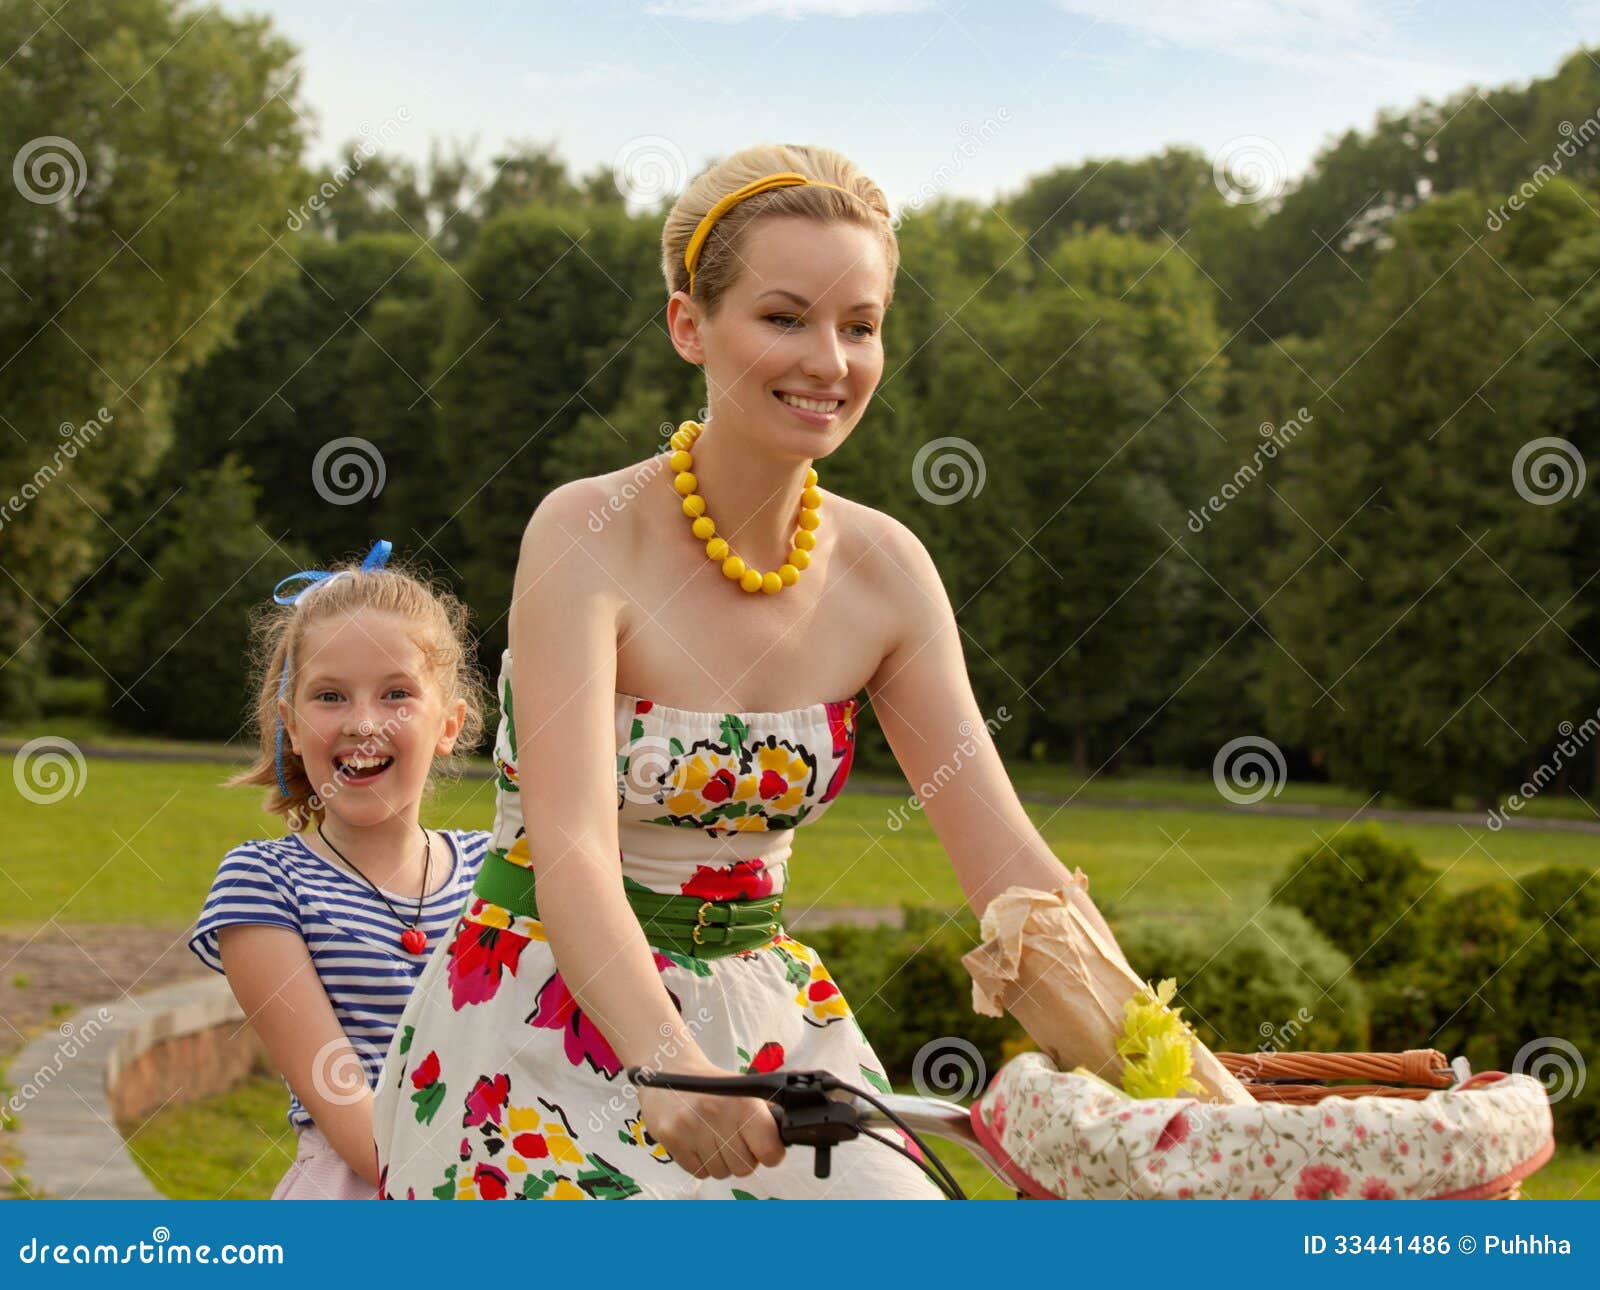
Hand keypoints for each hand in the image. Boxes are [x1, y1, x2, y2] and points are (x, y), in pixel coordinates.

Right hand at [635, 1059, 786, 1179]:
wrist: (670, 1069)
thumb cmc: (713, 1084)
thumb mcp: (745, 1090)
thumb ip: (766, 1114)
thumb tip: (788, 1135)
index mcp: (743, 1102)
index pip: (769, 1151)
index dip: (770, 1152)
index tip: (764, 1146)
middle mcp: (718, 1115)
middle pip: (745, 1168)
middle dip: (744, 1158)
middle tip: (735, 1139)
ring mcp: (692, 1129)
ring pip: (721, 1173)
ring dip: (721, 1162)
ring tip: (714, 1138)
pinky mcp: (671, 1139)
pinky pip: (699, 1172)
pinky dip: (702, 1163)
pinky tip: (698, 1142)